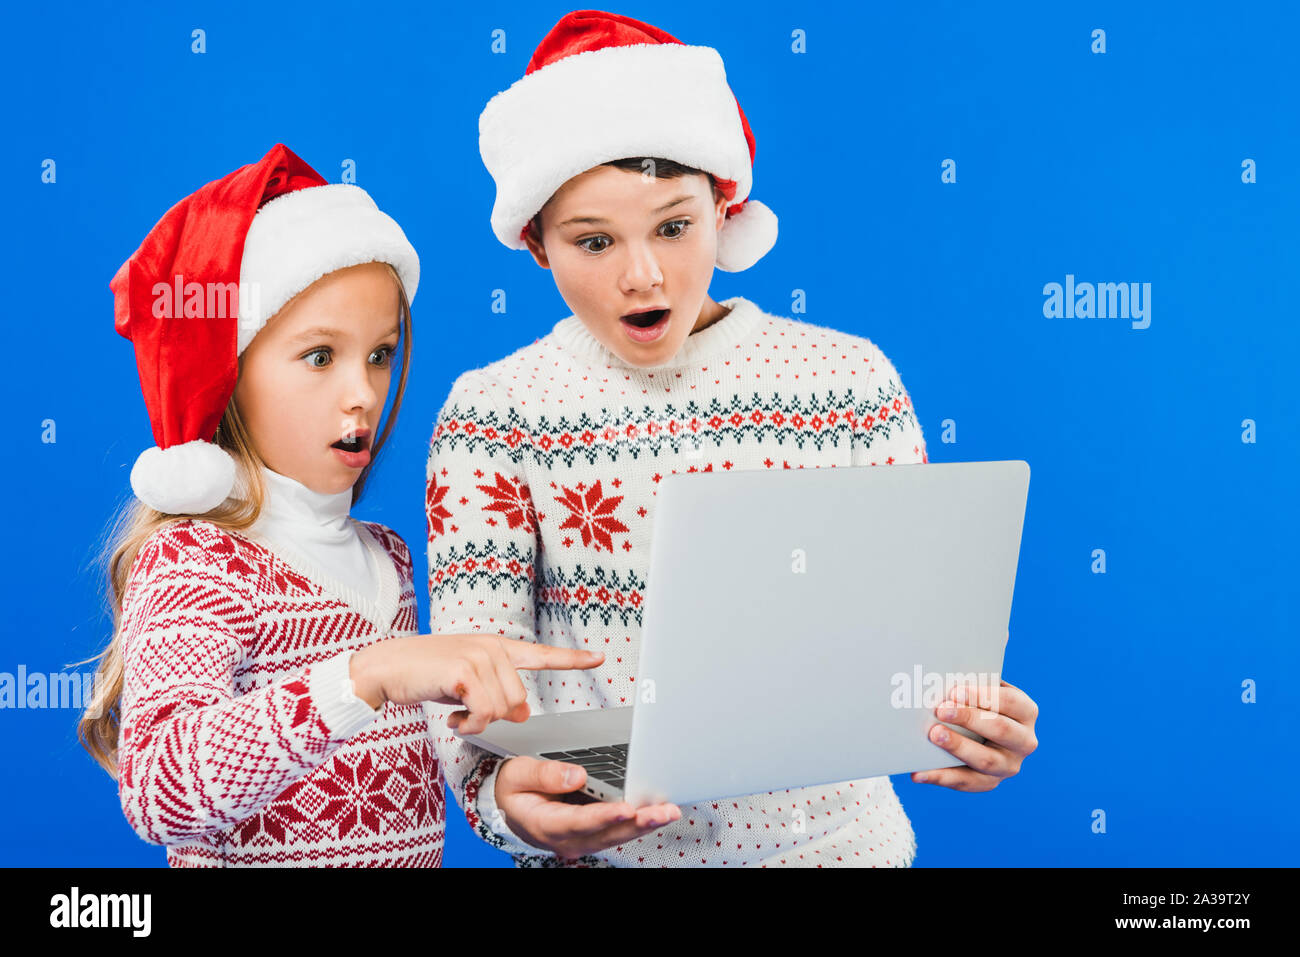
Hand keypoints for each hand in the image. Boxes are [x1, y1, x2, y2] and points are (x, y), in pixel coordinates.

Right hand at [350, 634, 603, 733]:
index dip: (571, 659)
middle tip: (468, 713)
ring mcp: (479, 657)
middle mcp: (492, 648)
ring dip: (479, 723)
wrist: (386, 667)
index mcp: (497, 648)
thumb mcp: (467, 685)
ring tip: (457, 713)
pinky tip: (453, 718)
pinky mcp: (464, 672)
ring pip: (503, 710)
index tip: (599, 657)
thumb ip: (496, 693)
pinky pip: (484, 714)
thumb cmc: (425, 675)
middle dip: (496, 717)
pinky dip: (470, 726)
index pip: (541, 655)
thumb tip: (521, 714)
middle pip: (520, 701)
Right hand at [493, 756, 681, 859]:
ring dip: (645, 824)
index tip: (627, 808)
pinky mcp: (592, 834)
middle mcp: (567, 838)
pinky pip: (618, 830)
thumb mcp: (517, 775)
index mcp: (546, 825)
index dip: (605, 816)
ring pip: (617, 835)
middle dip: (639, 822)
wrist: (508, 807)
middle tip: (664, 811)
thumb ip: (544, 775)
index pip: (580, 822)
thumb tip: (577, 775)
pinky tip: (657, 812)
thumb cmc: (513, 790)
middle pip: (607, 833)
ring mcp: (581, 839)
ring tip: (669, 811)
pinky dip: (639, 822)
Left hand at [910, 679, 1038, 791]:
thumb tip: (942, 680)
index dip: (983, 696)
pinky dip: (941, 777)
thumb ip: (970, 686)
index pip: (1010, 702)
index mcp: (1026, 712)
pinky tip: (919, 773)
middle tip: (940, 710)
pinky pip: (965, 782)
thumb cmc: (977, 703)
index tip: (955, 692)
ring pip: (986, 760)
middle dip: (969, 718)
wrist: (980, 731)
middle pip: (1000, 729)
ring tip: (934, 735)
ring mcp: (1009, 765)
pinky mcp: (990, 783)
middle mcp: (1024, 741)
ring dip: (958, 747)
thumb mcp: (981, 692)